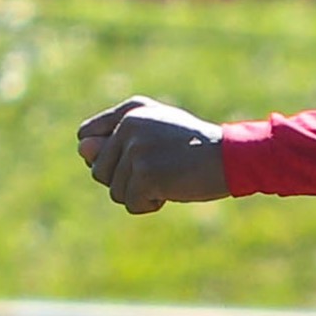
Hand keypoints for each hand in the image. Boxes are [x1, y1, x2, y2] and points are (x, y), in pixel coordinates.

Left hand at [77, 96, 228, 213]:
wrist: (232, 157)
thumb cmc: (195, 149)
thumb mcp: (157, 135)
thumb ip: (116, 142)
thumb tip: (83, 150)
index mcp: (130, 110)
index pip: (85, 136)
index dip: (103, 156)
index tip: (133, 158)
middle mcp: (129, 124)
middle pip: (99, 170)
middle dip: (125, 180)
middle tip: (160, 168)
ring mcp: (136, 148)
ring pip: (115, 190)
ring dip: (140, 194)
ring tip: (169, 177)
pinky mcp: (145, 172)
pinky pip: (131, 203)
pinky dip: (150, 205)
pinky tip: (172, 190)